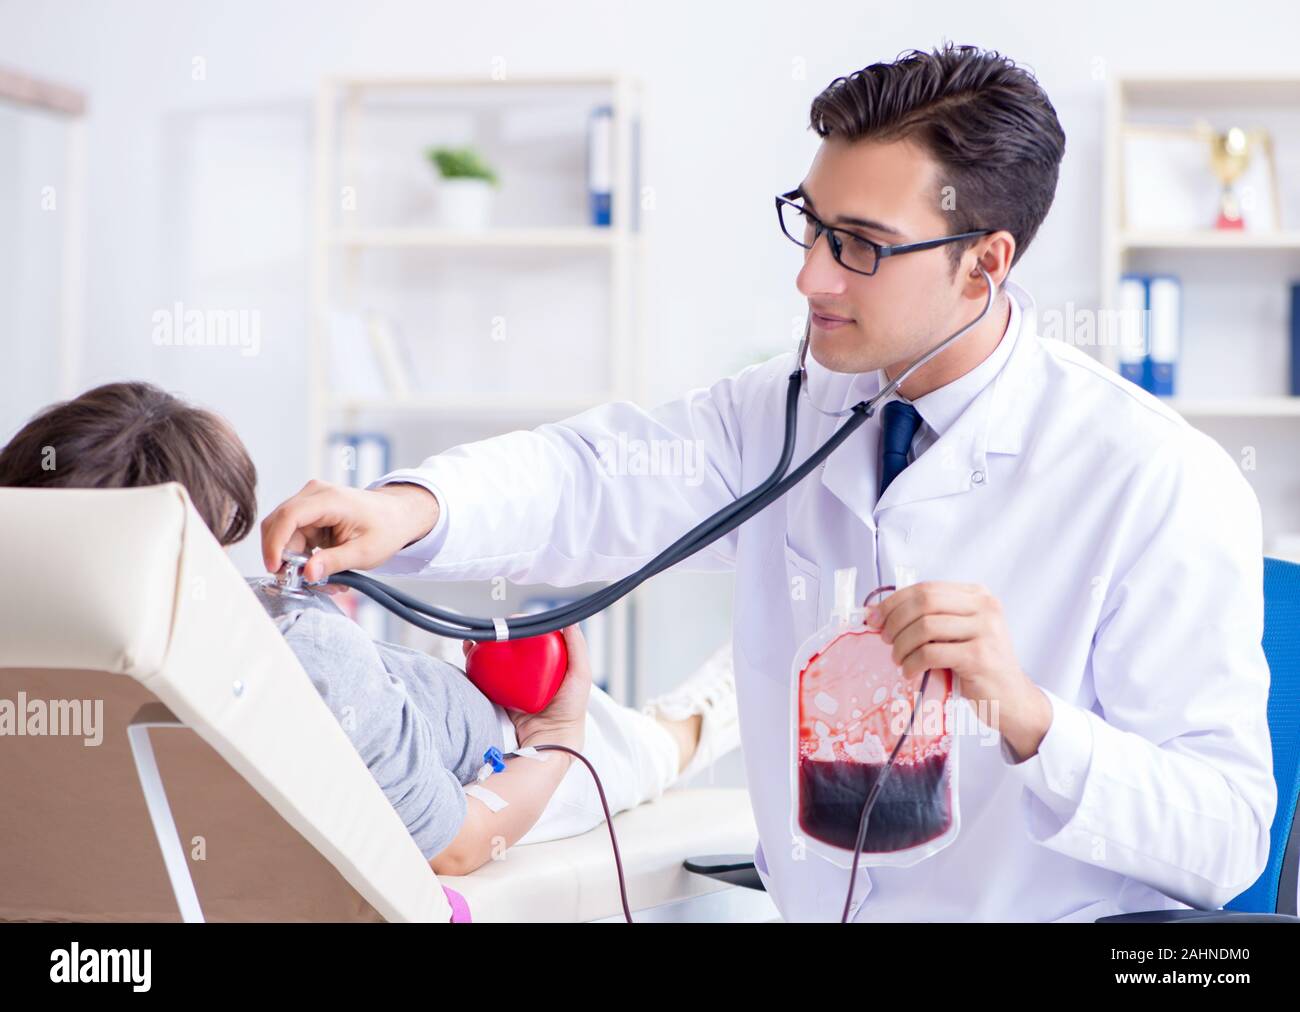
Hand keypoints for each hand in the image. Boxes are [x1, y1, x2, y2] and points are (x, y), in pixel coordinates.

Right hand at [260, 480, 439, 582]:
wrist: (397, 516)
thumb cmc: (386, 529)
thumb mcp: (364, 552)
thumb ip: (334, 562)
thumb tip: (307, 574)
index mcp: (329, 499)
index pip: (289, 517)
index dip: (275, 544)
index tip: (274, 569)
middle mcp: (314, 494)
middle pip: (278, 524)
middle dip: (282, 556)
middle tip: (296, 582)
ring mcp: (310, 502)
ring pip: (283, 534)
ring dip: (294, 560)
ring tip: (321, 579)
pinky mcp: (309, 514)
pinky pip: (292, 537)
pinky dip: (300, 556)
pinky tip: (320, 569)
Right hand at [466, 624, 591, 751]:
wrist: (550, 739)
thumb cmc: (571, 710)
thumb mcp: (580, 675)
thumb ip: (577, 648)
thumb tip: (570, 622)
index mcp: (550, 662)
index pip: (534, 637)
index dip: (523, 627)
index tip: (513, 620)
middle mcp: (531, 671)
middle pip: (512, 646)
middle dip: (499, 634)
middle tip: (493, 629)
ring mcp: (515, 682)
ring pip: (497, 659)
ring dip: (484, 646)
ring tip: (477, 639)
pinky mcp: (502, 694)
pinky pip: (487, 677)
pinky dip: (477, 666)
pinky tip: (470, 655)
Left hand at [867, 581, 1052, 761]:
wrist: (1013, 700)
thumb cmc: (978, 666)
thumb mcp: (958, 633)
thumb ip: (931, 618)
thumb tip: (879, 614)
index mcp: (978, 595)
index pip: (926, 588)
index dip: (894, 601)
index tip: (874, 617)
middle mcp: (985, 607)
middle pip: (924, 602)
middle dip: (895, 621)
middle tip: (885, 639)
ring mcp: (985, 631)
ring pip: (925, 627)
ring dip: (902, 645)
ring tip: (899, 659)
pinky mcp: (979, 656)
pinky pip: (931, 653)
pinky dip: (913, 663)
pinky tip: (910, 672)